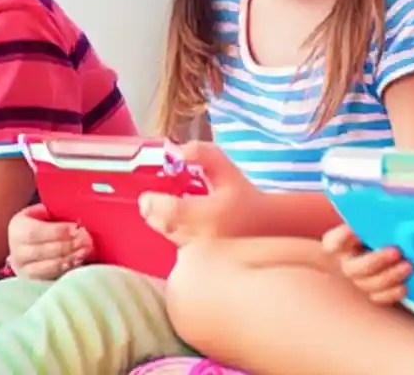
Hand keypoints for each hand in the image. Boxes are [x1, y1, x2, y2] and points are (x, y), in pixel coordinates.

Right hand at [5, 204, 93, 279]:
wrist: (28, 247)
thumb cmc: (41, 225)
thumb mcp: (42, 214)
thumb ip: (52, 212)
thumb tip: (71, 211)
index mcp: (17, 229)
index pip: (34, 232)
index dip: (56, 231)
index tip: (76, 228)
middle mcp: (17, 251)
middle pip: (42, 251)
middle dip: (68, 245)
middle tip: (87, 240)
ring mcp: (24, 269)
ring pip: (47, 266)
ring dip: (70, 258)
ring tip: (86, 250)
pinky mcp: (34, 282)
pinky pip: (51, 277)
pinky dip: (67, 270)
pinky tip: (78, 262)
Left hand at [139, 141, 260, 246]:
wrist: (267, 225)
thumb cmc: (242, 194)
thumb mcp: (224, 167)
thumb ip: (201, 153)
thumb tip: (174, 151)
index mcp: (211, 213)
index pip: (172, 211)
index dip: (153, 203)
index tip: (147, 195)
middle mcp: (205, 237)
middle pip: (165, 226)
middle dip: (152, 213)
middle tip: (150, 202)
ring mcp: (203, 253)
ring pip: (170, 238)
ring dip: (162, 223)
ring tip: (165, 211)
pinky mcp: (203, 261)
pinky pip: (178, 248)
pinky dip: (173, 234)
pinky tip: (179, 224)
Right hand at [323, 223, 411, 305]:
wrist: (373, 252)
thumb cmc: (371, 234)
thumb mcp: (367, 226)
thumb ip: (369, 225)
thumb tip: (383, 218)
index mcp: (338, 244)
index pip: (333, 242)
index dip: (343, 237)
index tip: (355, 231)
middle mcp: (346, 264)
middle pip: (355, 269)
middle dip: (376, 261)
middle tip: (396, 251)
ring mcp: (359, 281)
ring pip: (369, 285)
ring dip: (390, 277)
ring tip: (408, 266)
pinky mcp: (374, 293)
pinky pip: (379, 298)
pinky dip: (393, 293)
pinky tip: (404, 286)